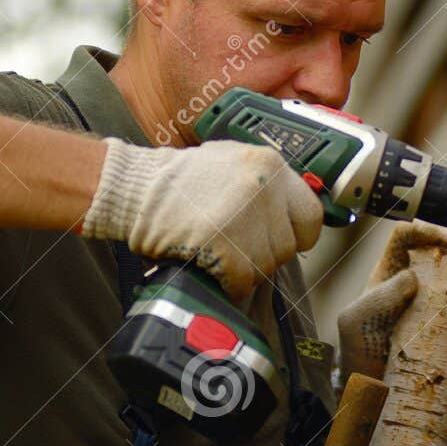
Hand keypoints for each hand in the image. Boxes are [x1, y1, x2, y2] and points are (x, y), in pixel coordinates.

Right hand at [81, 138, 323, 301]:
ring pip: (267, 266)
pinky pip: (244, 281)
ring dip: (245, 269)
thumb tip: (290, 214)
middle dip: (265, 254)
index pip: (311, 214)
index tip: (282, 240)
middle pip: (288, 246)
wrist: (135, 188)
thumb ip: (266, 184)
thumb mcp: (232, 161)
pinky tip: (211, 266)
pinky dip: (229, 283)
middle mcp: (265, 187)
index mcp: (270, 165)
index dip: (297, 234)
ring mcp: (246, 216)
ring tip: (219, 252)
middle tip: (237, 247)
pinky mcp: (227, 245)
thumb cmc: (179, 180)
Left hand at [337, 222, 446, 378]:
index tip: (446, 240)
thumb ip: (378, 296)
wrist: (370, 384)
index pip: (407, 235)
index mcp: (388, 271)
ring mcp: (434, 297)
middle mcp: (414, 278)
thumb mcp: (355, 319)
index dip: (427, 229)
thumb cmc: (357, 349)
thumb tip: (411, 276)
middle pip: (439, 245)